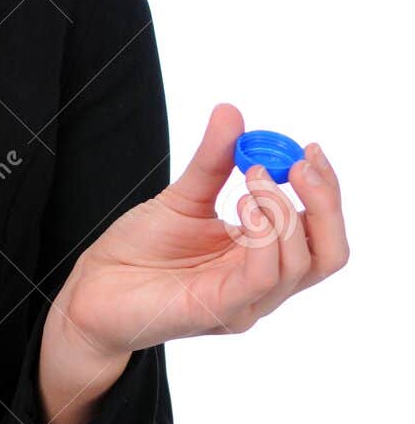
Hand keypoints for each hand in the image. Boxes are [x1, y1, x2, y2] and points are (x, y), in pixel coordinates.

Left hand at [55, 102, 348, 376]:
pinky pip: (262, 278)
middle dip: (324, 202)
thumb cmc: (139, 250)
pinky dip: (264, 238)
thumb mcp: (182, 196)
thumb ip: (213, 161)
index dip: (326, 190)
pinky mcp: (219, 311)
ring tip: (253, 175)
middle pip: (328, 252)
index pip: (320, 231)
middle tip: (297, 162)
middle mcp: (263, 284)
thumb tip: (231, 113)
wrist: (95, 289)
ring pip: (300, 264)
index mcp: (262, 256)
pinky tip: (244, 205)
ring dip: (284, 211)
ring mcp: (245, 302)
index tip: (309, 148)